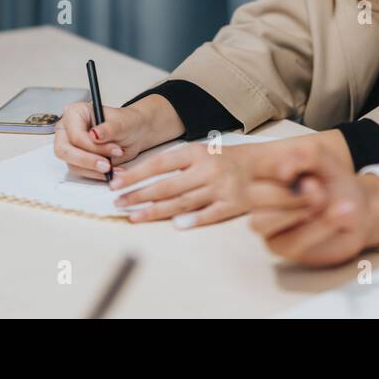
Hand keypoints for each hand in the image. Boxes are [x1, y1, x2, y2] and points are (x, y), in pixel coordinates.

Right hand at [53, 97, 177, 179]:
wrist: (133, 134)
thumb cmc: (126, 123)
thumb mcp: (122, 123)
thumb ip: (108, 128)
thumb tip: (95, 134)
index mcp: (75, 113)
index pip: (75, 134)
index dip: (93, 146)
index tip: (114, 150)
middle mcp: (68, 129)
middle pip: (65, 150)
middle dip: (87, 160)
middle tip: (107, 166)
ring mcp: (70, 145)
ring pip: (72, 164)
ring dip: (93, 169)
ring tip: (113, 167)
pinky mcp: (75, 160)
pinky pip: (80, 171)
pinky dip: (96, 174)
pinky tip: (111, 171)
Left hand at [109, 139, 256, 226]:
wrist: (262, 165)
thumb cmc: (224, 159)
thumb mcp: (199, 152)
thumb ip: (174, 164)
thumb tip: (140, 177)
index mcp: (196, 152)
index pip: (159, 164)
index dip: (136, 175)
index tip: (116, 183)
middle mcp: (207, 169)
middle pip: (167, 186)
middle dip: (139, 195)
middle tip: (119, 203)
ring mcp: (220, 188)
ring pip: (182, 202)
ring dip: (155, 211)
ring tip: (134, 216)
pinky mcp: (231, 205)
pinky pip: (207, 215)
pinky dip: (191, 221)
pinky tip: (173, 226)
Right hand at [243, 135, 378, 266]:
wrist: (358, 211)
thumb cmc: (336, 184)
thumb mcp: (329, 163)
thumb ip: (309, 156)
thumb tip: (284, 171)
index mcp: (267, 173)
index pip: (255, 169)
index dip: (271, 168)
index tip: (292, 172)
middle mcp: (261, 199)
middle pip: (252, 196)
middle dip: (286, 194)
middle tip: (318, 191)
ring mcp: (269, 225)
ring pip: (260, 221)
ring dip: (295, 211)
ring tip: (323, 202)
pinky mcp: (284, 247)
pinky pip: (292, 240)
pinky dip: (318, 227)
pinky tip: (337, 216)